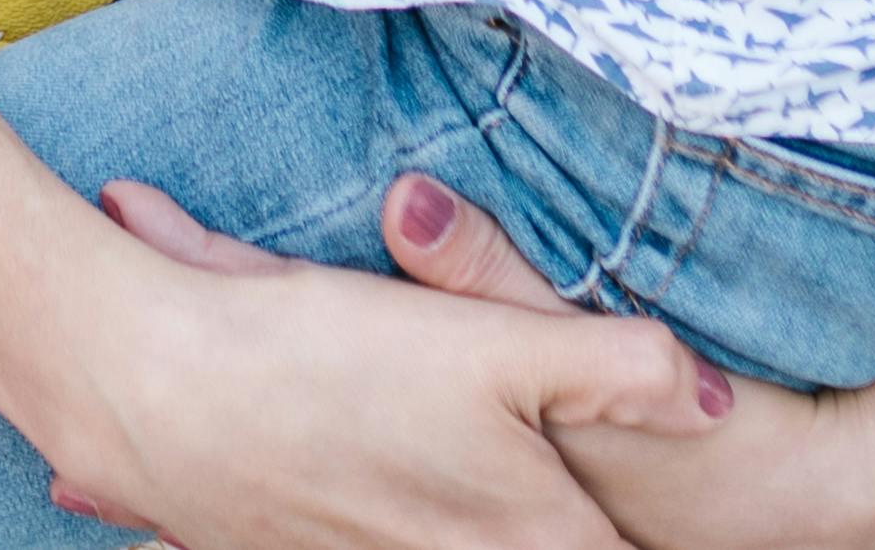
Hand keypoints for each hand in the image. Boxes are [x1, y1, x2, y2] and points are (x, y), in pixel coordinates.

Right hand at [88, 181, 874, 549]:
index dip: (658, 549)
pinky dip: (373, 529)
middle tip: (679, 518)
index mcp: (521, 536)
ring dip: (455, 524)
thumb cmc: (319, 359)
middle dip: (596, 530)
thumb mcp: (486, 345)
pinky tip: (363, 494)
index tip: (727, 533)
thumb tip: (714, 394)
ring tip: (460, 493)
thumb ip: (612, 368)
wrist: (146, 387)